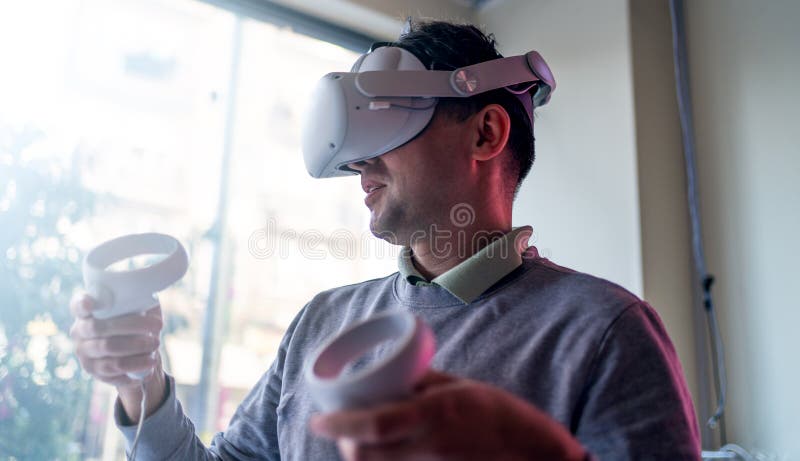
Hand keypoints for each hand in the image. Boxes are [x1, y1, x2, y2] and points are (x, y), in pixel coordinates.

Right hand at [69, 292, 165, 421]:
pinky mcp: (94, 371)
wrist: (137, 349)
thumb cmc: (137, 319)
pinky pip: (114, 371)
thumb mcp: (140, 304)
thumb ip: (139, 298)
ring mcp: (84, 353)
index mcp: (87, 310)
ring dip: (137, 348)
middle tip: (158, 326)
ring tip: (155, 345)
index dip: (82, 304)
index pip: (78, 305)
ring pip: (108, 349)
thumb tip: (148, 295)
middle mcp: (80, 331)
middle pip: (100, 328)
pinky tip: (149, 364)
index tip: (89, 304)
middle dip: (133, 326)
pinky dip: (135, 366)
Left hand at [310, 369, 585, 460]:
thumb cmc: (497, 411)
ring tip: (353, 439)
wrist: (531, 450)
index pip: (375, 424)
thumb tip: (388, 381)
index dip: (340, 425)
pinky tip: (378, 452)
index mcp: (435, 414)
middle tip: (333, 428)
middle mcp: (430, 445)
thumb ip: (421, 386)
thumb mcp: (458, 386)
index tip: (319, 420)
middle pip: (366, 455)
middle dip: (343, 444)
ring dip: (359, 455)